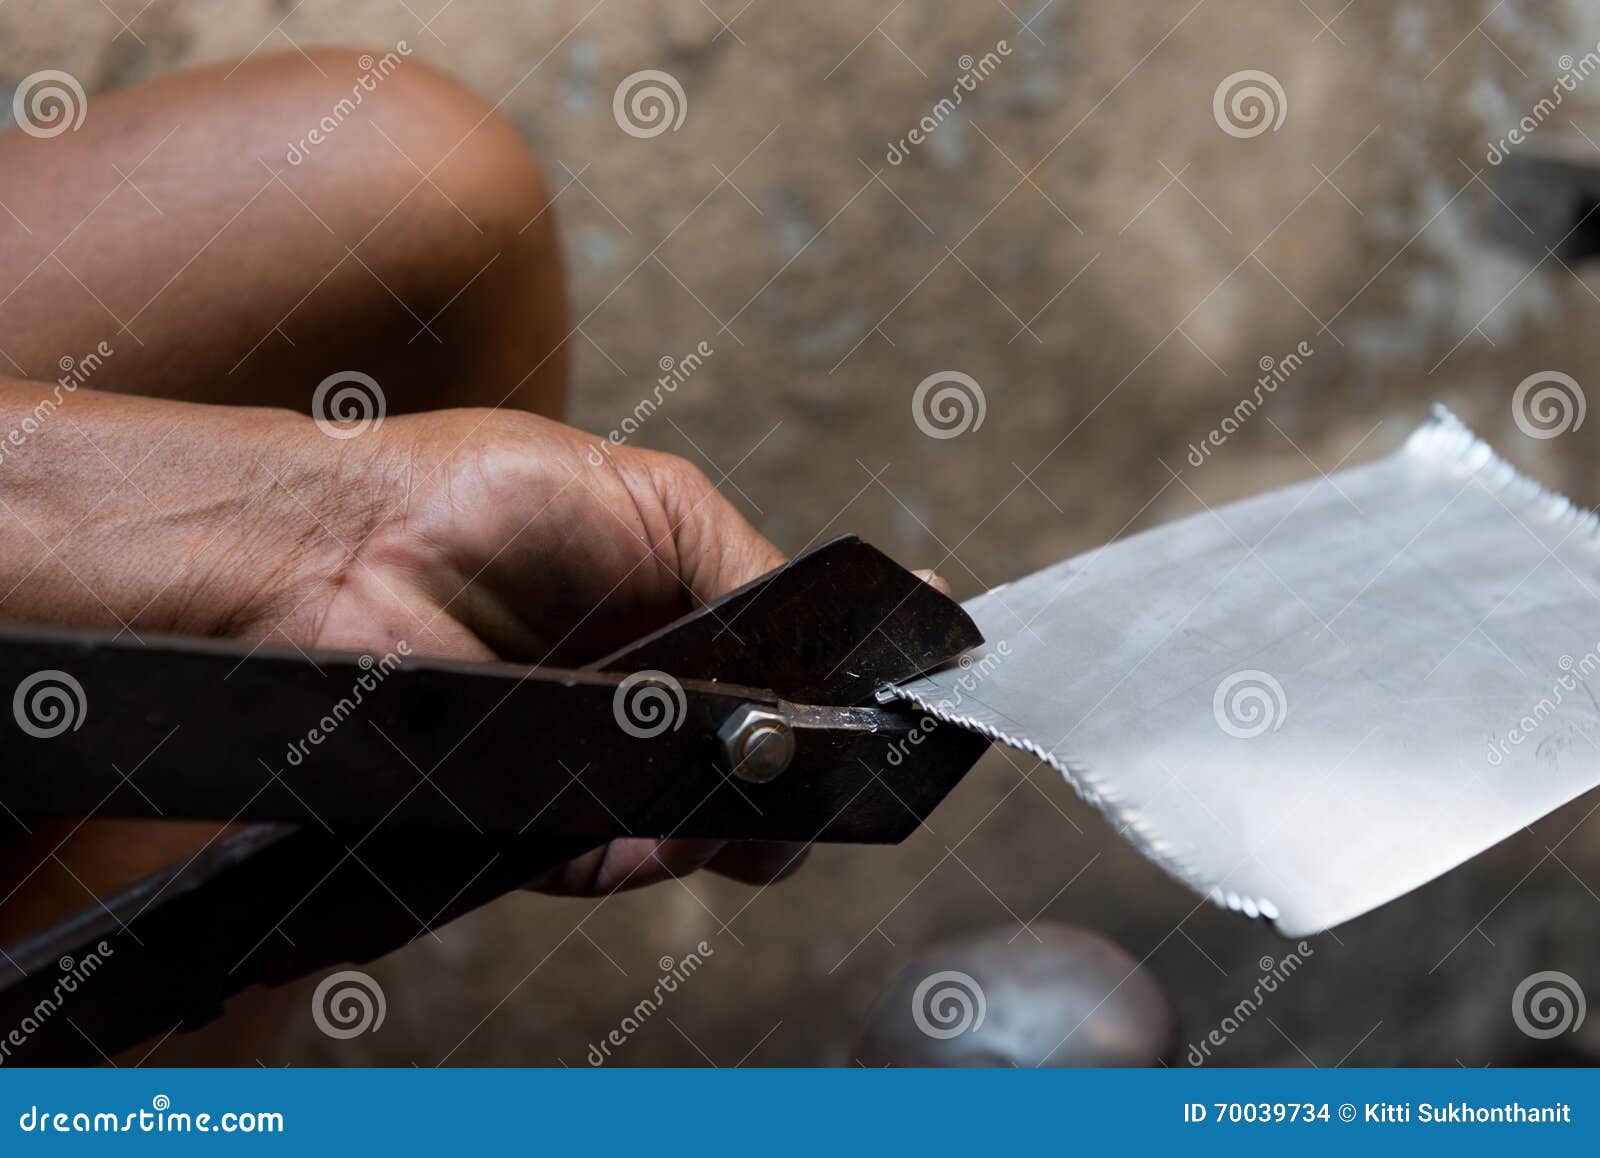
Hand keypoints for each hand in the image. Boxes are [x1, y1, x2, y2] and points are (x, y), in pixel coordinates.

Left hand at [0, 383, 805, 893]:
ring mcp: (592, 761)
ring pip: (696, 826)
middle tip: (808, 765)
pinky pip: (614, 855)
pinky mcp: (533, 816)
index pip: (787, 677)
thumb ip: (755, 576)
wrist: (342, 552)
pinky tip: (663, 826)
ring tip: (727, 789)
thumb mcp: (660, 505)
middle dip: (794, 775)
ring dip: (726, 818)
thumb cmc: (488, 498)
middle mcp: (645, 695)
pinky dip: (645, 849)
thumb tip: (840, 666)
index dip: (838, 701)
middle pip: (755, 765)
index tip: (896, 715)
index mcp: (682, 614)